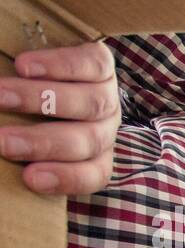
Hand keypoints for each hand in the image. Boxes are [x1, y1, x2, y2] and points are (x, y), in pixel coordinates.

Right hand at [0, 41, 119, 194]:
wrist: (44, 69)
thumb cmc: (27, 114)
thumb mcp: (24, 134)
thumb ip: (17, 144)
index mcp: (93, 155)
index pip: (91, 174)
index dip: (65, 178)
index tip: (29, 178)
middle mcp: (105, 128)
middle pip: (87, 141)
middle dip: (42, 143)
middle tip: (3, 142)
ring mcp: (107, 96)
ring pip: (88, 104)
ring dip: (40, 100)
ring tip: (1, 96)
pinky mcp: (103, 64)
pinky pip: (90, 66)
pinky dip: (56, 65)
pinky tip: (24, 66)